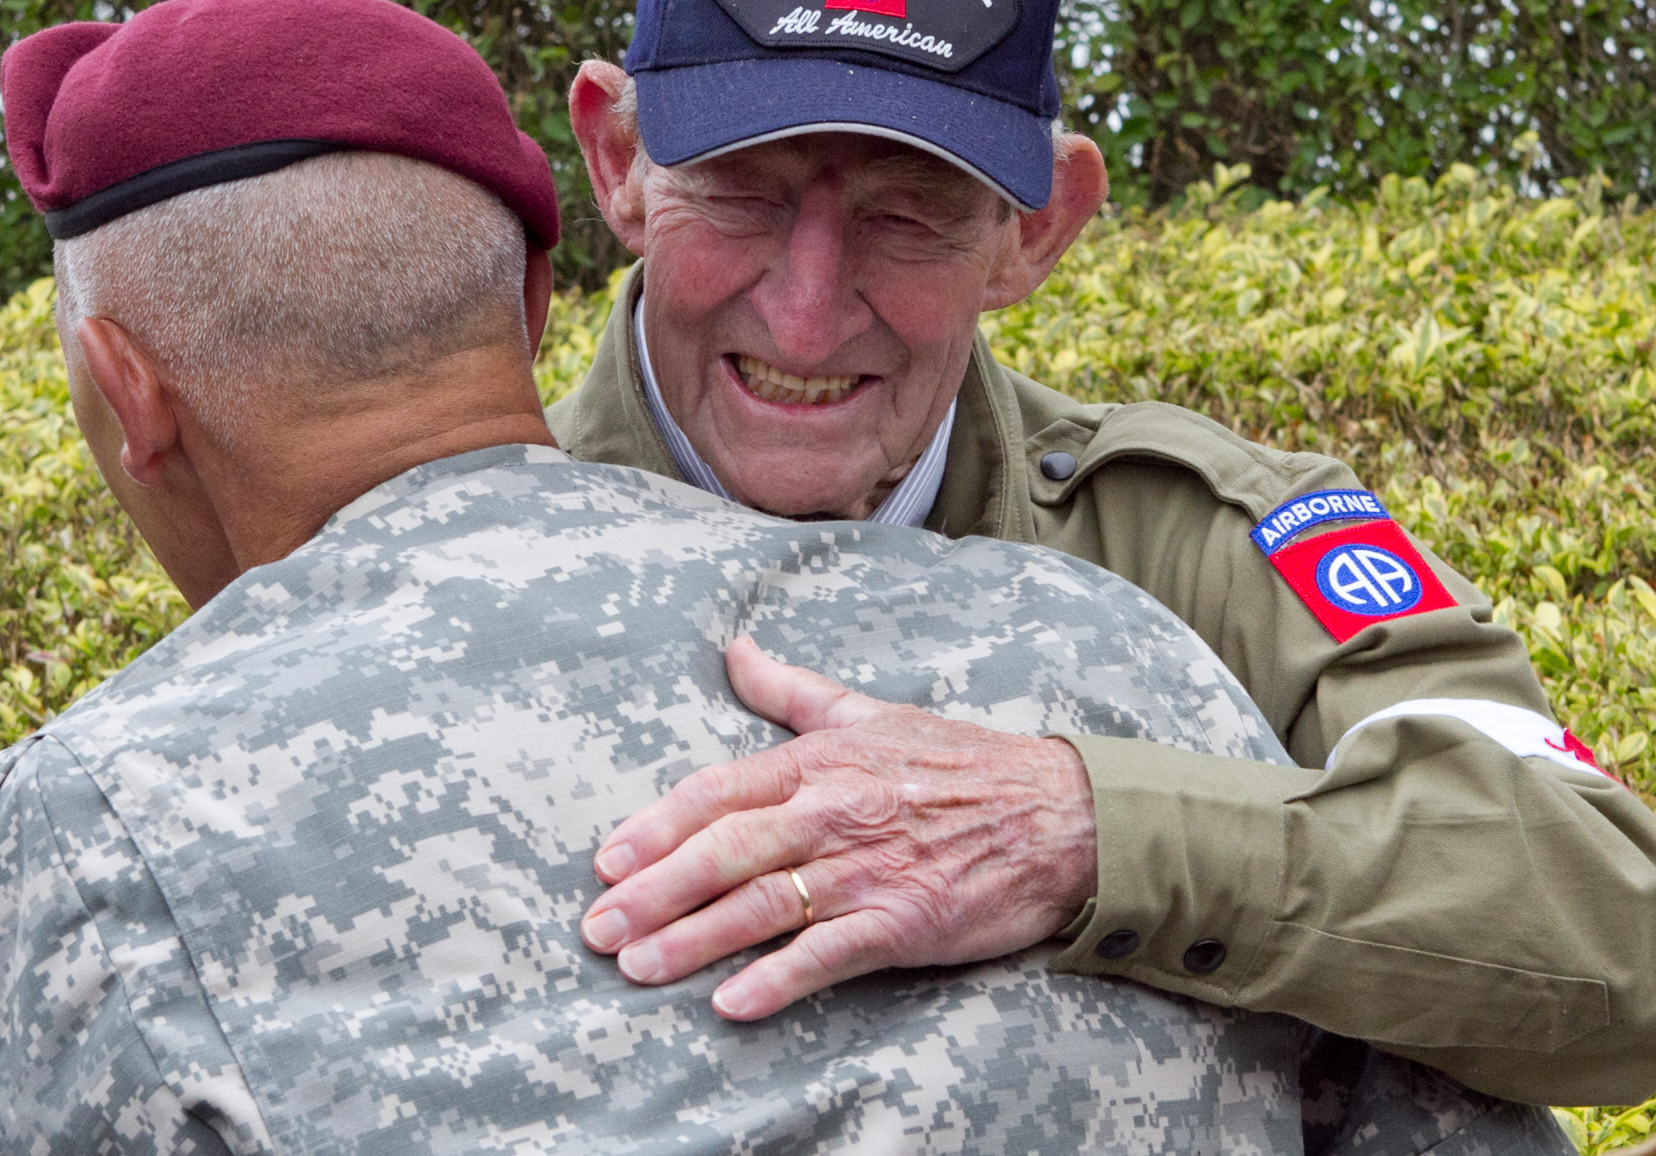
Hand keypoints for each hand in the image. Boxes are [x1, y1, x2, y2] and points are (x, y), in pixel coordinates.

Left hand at [580, 636, 1097, 1020]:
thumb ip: (793, 691)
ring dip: (693, 940)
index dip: (655, 828)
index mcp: (818, 762)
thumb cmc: (959, 764)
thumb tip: (736, 652)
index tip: (606, 861)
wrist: (1058, 814)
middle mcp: (832, 812)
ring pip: (762, 905)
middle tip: (597, 930)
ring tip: (639, 968)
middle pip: (724, 853)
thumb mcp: (871, 712)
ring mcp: (867, 869)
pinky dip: (778, 979)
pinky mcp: (904, 921)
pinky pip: (828, 954)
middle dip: (653, 892)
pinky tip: (732, 1004)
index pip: (717, 794)